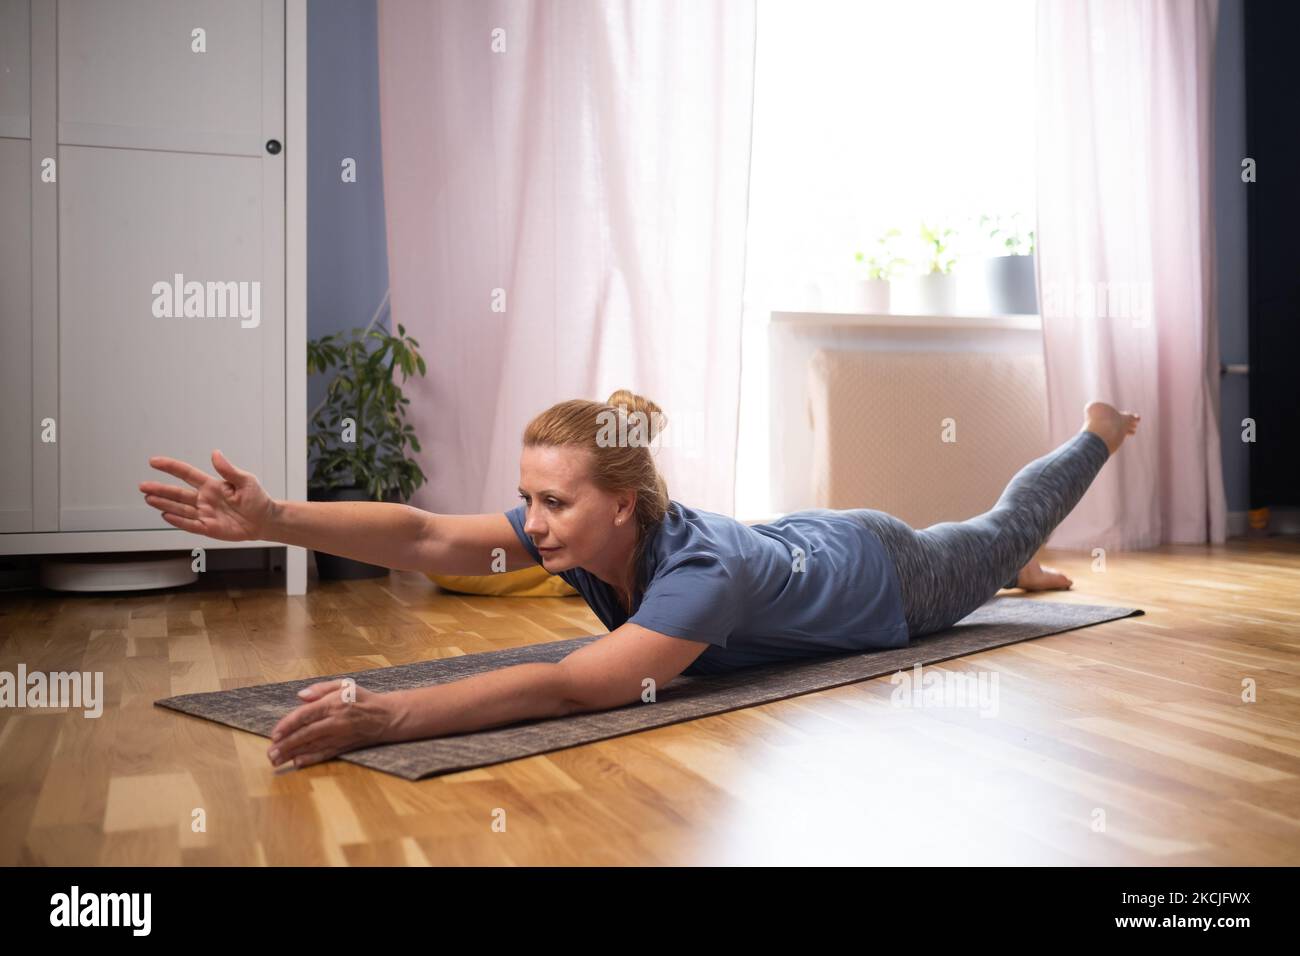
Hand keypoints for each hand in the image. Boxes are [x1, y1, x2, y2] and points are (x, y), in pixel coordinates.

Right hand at [139, 450, 275, 540]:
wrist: (265, 520)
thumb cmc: (257, 498)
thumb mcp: (245, 481)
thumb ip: (228, 470)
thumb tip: (215, 454)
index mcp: (212, 485)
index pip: (187, 474)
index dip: (170, 467)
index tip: (154, 461)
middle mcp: (205, 499)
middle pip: (178, 493)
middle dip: (160, 489)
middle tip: (142, 486)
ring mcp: (205, 514)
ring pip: (180, 509)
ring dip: (164, 504)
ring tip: (148, 498)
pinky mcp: (209, 528)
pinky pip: (190, 525)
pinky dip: (178, 521)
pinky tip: (165, 515)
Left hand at [267, 679, 397, 769]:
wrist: (387, 716)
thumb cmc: (363, 699)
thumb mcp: (345, 684)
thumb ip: (321, 688)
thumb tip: (300, 696)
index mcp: (334, 703)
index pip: (305, 715)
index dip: (288, 725)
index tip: (274, 734)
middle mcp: (336, 721)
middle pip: (306, 734)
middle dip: (286, 745)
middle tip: (270, 753)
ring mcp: (340, 736)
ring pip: (312, 746)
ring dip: (293, 754)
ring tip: (277, 761)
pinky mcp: (344, 746)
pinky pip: (324, 754)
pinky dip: (310, 759)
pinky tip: (297, 762)